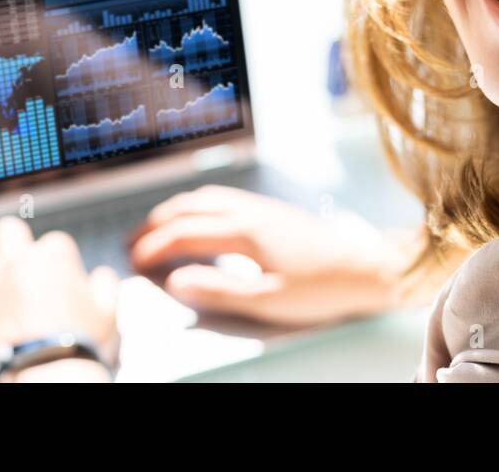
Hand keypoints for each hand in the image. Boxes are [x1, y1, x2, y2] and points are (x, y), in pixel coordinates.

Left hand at [0, 216, 118, 380]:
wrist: (48, 373)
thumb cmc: (80, 345)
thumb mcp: (109, 314)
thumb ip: (106, 287)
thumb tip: (102, 277)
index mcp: (56, 259)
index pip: (55, 241)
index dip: (58, 259)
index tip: (60, 276)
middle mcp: (20, 262)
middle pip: (8, 229)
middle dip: (12, 240)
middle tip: (17, 259)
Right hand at [127, 185, 416, 326]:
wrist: (366, 268)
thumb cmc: (321, 287)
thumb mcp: (268, 300)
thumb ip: (218, 290)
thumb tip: (176, 281)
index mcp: (244, 231)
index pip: (184, 233)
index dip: (153, 247)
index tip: (133, 262)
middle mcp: (249, 211)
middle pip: (189, 207)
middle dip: (155, 223)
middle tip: (132, 243)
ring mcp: (262, 207)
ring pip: (205, 197)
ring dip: (175, 211)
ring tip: (156, 229)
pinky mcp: (272, 210)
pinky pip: (223, 198)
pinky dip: (197, 206)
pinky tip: (199, 219)